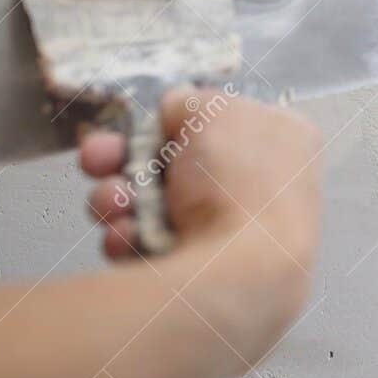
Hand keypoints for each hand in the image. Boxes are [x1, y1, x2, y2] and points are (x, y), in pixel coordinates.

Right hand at [81, 88, 321, 262]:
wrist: (243, 272)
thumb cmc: (239, 180)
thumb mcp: (212, 110)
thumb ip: (187, 102)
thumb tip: (173, 108)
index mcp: (282, 142)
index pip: (220, 122)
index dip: (174, 122)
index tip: (140, 122)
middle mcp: (261, 188)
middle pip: (175, 164)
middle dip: (124, 160)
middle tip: (95, 159)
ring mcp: (232, 236)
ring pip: (153, 207)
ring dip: (119, 199)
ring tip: (114, 203)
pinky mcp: (201, 276)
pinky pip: (151, 247)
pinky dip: (130, 239)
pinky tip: (126, 237)